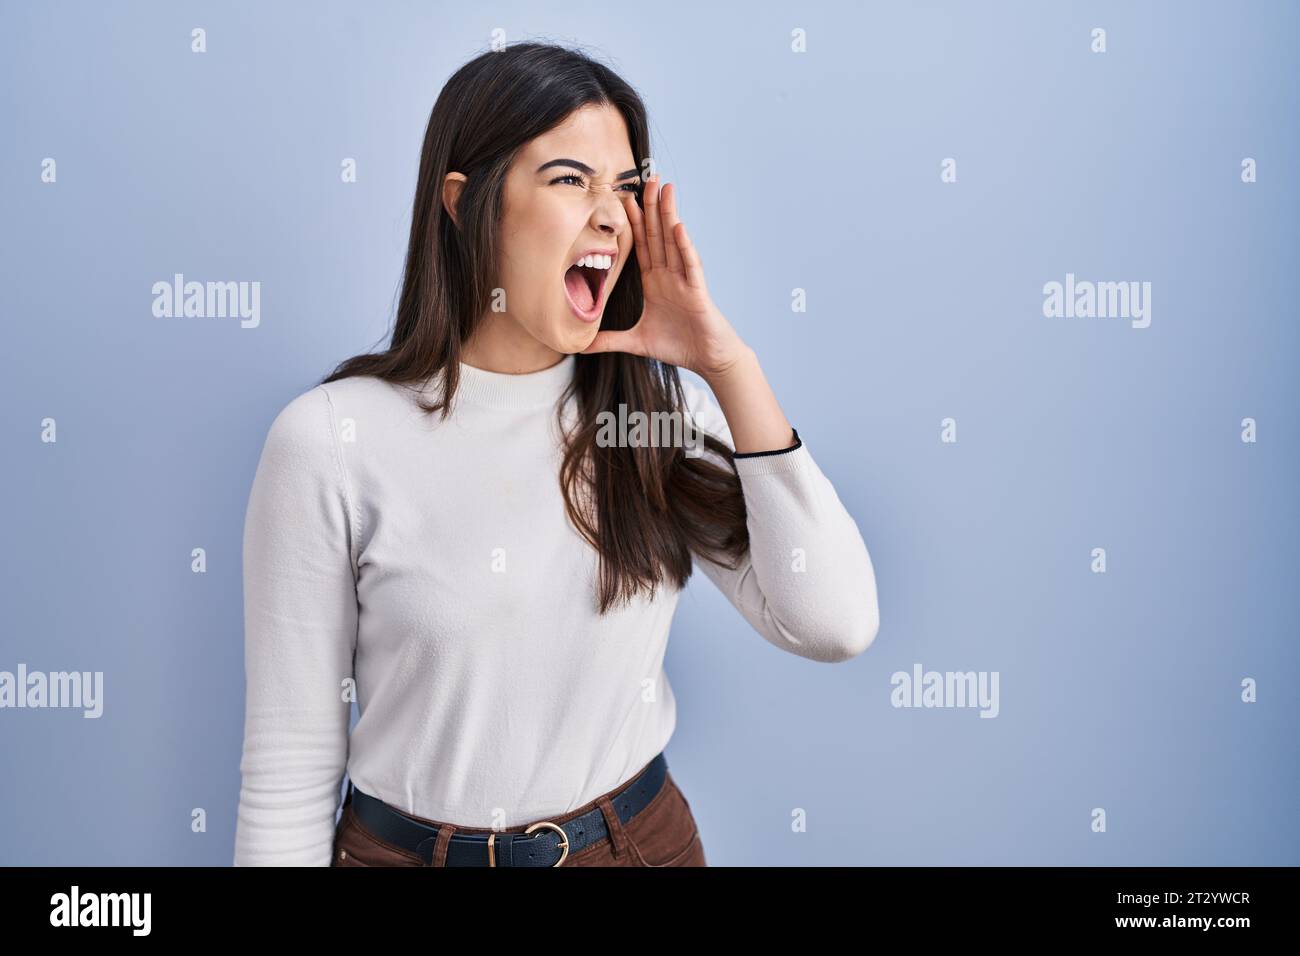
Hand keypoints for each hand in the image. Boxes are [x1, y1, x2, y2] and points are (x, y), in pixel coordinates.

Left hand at [580, 175, 748, 380]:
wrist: (708, 359)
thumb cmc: (678, 347)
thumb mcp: (636, 342)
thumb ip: (609, 340)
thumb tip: (582, 345)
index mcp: (655, 283)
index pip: (643, 247)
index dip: (635, 223)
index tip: (626, 200)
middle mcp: (670, 276)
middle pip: (659, 235)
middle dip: (652, 208)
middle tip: (648, 179)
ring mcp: (685, 281)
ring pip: (674, 242)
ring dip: (669, 215)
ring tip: (666, 189)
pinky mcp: (697, 292)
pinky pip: (690, 265)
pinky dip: (684, 246)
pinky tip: (678, 227)